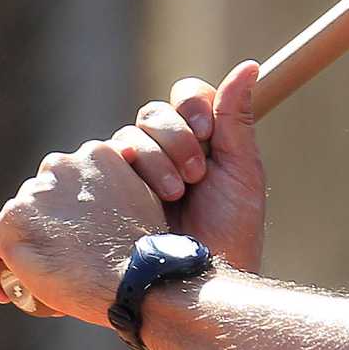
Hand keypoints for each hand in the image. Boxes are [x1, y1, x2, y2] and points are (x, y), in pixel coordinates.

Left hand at [0, 140, 165, 322]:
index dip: (68, 211)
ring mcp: (32, 196)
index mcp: (95, 154)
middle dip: (47, 229)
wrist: (143, 281)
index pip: (67, 181)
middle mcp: (60, 165)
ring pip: (15, 223)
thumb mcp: (146, 204)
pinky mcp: (11, 228)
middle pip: (39, 200)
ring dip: (25, 248)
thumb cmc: (151, 256)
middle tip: (65, 262)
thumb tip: (100, 205)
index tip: (75, 238)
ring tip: (44, 281)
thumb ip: (121, 191)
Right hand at [107, 59, 266, 274]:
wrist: (200, 284)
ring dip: (150, 158)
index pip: (185, 98)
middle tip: (194, 175)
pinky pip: (100, 164)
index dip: (191, 106)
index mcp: (198, 143)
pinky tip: (135, 196)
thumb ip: (236, 120)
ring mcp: (131, 175)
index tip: (207, 131)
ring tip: (171, 196)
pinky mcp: (105, 194)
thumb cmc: (230, 234)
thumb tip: (249, 65)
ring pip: (126, 136)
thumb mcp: (240, 174)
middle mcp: (163, 155)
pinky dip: (118, 171)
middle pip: (152, 113)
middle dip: (174, 137)